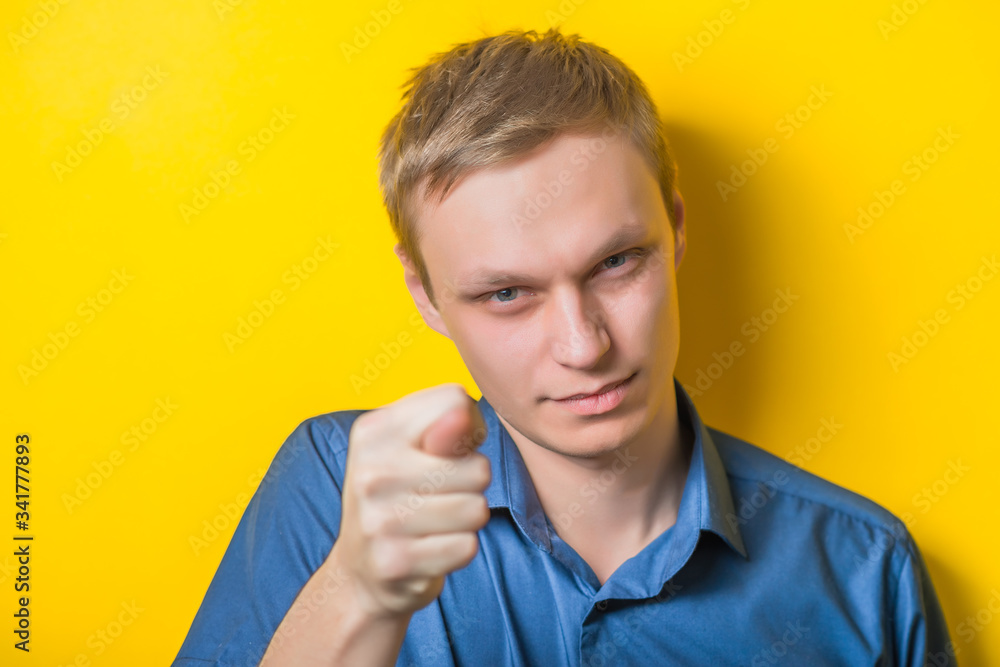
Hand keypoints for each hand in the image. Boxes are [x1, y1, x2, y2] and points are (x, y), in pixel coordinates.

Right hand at [331, 383, 491, 618]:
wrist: (362, 569)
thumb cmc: (404, 494)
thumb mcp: (417, 445)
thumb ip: (451, 422)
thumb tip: (463, 418)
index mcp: (373, 430)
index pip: (456, 402)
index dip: (467, 429)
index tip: (442, 450)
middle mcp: (371, 472)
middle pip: (478, 467)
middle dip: (471, 484)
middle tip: (435, 495)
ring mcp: (379, 519)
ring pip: (476, 509)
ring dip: (466, 520)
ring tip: (434, 521)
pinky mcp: (395, 562)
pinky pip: (466, 547)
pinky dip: (457, 550)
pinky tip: (429, 548)